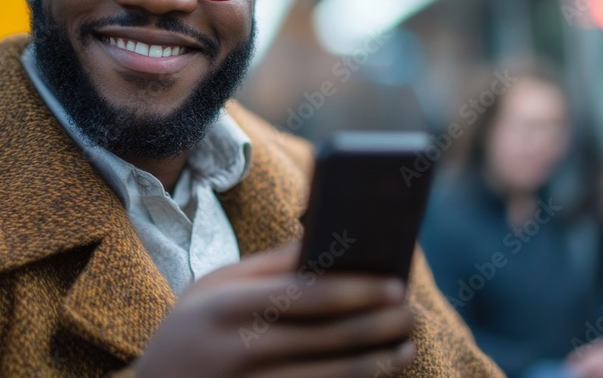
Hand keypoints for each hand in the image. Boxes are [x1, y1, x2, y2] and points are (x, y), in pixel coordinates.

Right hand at [133, 242, 415, 377]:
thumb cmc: (189, 330)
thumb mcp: (212, 289)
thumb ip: (269, 267)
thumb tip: (325, 239)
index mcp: (225, 307)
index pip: (303, 296)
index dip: (356, 290)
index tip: (396, 283)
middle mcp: (235, 352)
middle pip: (324, 339)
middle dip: (377, 325)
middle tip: (413, 312)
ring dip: (374, 363)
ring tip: (404, 346)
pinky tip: (374, 372)